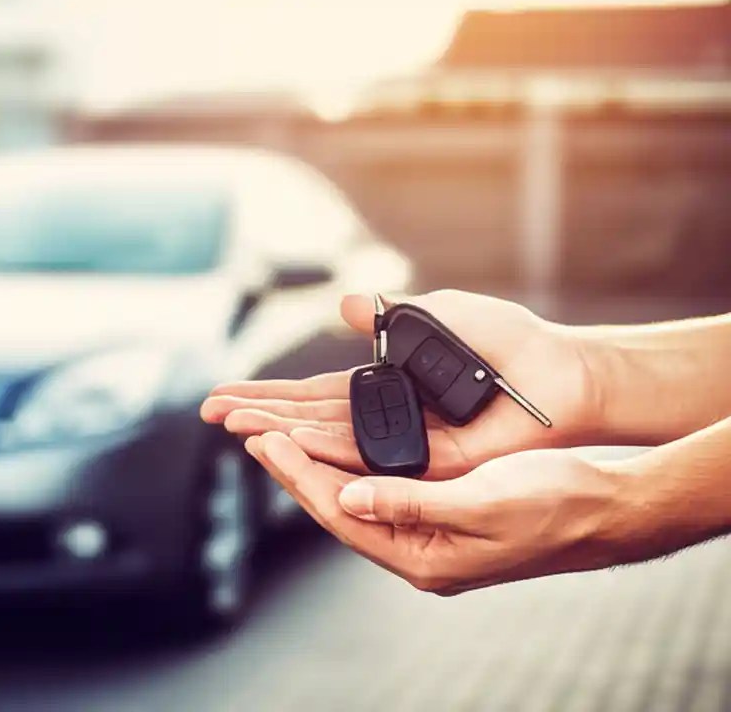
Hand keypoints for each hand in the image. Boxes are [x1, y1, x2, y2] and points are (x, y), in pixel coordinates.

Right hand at [203, 290, 599, 479]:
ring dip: (279, 434)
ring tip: (236, 428)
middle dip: (257, 415)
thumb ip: (384, 315)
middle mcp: (384, 419)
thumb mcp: (435, 313)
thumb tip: (339, 304)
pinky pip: (367, 456)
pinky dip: (324, 450)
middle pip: (307, 420)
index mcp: (382, 384)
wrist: (558, 373)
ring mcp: (402, 444)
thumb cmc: (506, 341)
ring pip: (326, 441)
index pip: (310, 395)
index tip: (224, 395)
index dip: (266, 396)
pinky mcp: (426, 463)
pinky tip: (288, 443)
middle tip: (210, 413)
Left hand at [246, 433, 637, 594]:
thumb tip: (351, 496)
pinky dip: (350, 467)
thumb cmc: (554, 506)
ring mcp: (428, 538)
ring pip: (353, 500)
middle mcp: (418, 554)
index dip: (299, 476)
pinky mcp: (439, 518)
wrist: (606, 510)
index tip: (266, 442)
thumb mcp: (480, 503)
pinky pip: (378, 492)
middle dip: (293, 472)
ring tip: (277, 440)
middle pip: (337, 509)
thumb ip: (412, 503)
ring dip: (315, 469)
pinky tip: (332, 451)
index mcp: (423, 559)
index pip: (340, 514)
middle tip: (254, 436)